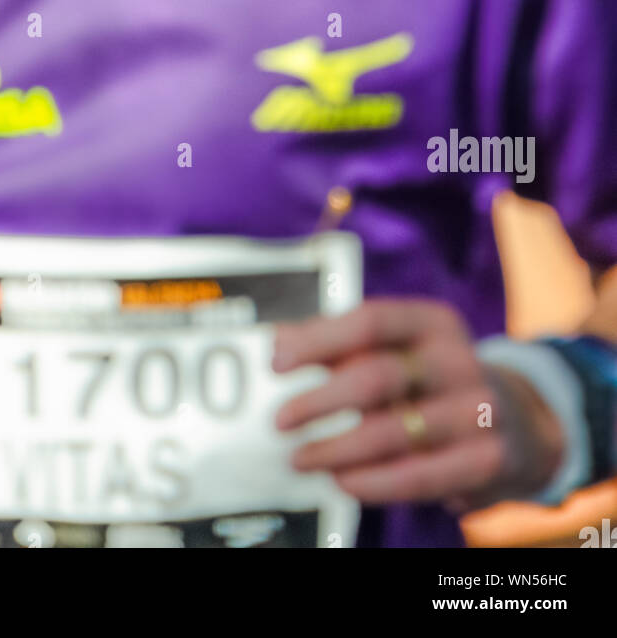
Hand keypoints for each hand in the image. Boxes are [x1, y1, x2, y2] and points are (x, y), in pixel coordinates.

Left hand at [273, 299, 564, 511]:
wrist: (525, 423)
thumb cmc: (436, 381)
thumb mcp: (400, 349)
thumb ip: (339, 342)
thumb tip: (277, 342)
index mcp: (434, 322)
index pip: (370, 320)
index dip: (318, 340)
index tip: (277, 363)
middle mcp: (460, 360)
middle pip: (376, 377)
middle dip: (319, 401)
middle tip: (280, 421)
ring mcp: (479, 410)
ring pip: (392, 432)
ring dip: (335, 449)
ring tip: (301, 458)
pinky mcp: (487, 459)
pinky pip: (419, 476)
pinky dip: (372, 482)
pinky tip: (342, 481)